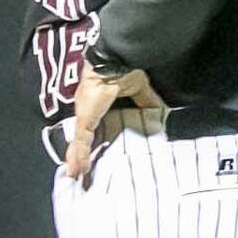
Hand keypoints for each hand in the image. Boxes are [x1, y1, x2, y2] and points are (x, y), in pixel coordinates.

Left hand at [65, 63, 162, 180]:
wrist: (115, 61)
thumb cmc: (124, 70)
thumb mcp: (138, 89)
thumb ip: (147, 102)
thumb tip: (161, 113)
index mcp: (98, 103)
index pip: (93, 127)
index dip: (92, 141)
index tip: (93, 156)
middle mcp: (87, 110)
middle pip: (82, 138)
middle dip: (81, 155)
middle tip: (80, 172)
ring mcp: (84, 114)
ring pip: (78, 142)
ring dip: (77, 159)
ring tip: (76, 176)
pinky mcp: (85, 118)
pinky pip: (81, 141)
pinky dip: (80, 156)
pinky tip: (77, 170)